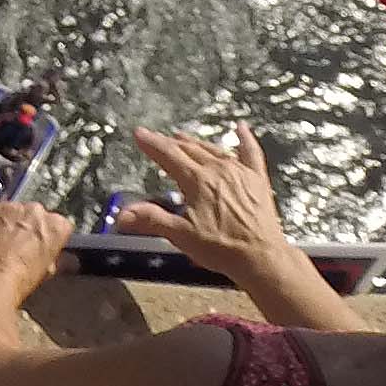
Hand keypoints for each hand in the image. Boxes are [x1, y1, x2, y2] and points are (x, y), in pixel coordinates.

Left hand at [0, 199, 69, 309]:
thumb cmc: (19, 279)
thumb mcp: (48, 272)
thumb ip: (60, 260)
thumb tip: (68, 261)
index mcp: (56, 225)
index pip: (60, 225)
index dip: (50, 237)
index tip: (44, 246)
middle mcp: (35, 210)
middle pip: (35, 214)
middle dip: (29, 227)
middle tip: (20, 247)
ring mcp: (10, 206)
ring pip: (12, 210)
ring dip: (9, 222)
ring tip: (0, 244)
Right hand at [113, 123, 290, 286]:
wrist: (262, 258)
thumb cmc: (223, 248)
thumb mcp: (180, 235)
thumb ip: (151, 220)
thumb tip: (123, 215)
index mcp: (197, 180)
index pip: (168, 154)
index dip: (151, 143)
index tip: (139, 134)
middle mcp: (218, 170)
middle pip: (189, 149)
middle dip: (170, 142)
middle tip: (158, 138)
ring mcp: (240, 173)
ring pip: (213, 149)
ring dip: (196, 142)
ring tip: (184, 137)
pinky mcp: (257, 181)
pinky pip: (251, 153)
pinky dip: (245, 139)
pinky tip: (241, 128)